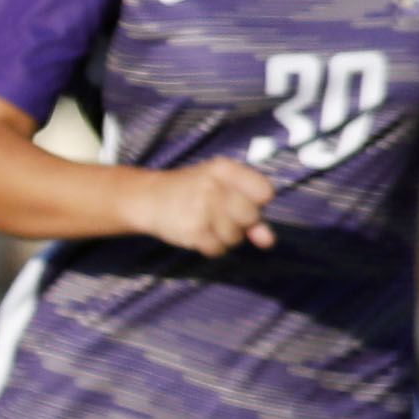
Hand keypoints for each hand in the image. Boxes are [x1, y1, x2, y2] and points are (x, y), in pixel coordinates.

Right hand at [133, 160, 276, 256]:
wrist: (149, 198)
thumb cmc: (193, 191)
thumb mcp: (222, 188)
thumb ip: (251, 209)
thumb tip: (268, 240)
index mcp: (225, 169)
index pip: (265, 191)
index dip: (257, 202)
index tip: (239, 200)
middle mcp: (214, 186)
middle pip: (252, 216)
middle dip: (242, 222)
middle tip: (222, 215)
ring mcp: (202, 208)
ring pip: (236, 237)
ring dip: (226, 237)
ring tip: (207, 223)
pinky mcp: (192, 230)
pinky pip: (219, 250)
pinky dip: (212, 247)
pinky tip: (199, 234)